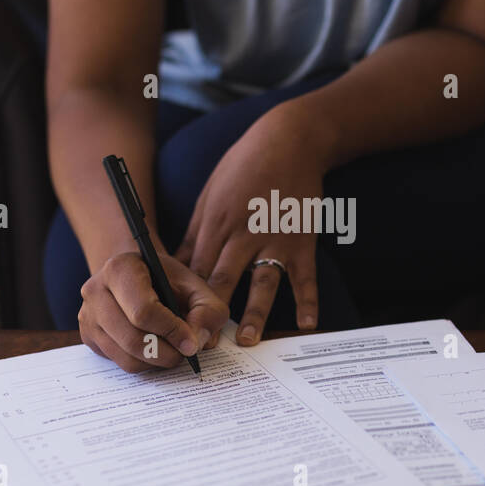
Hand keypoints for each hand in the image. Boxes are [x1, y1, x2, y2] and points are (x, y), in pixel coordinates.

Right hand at [78, 250, 227, 371]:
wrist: (139, 276)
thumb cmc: (167, 281)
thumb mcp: (196, 287)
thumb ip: (207, 311)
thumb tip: (196, 342)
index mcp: (120, 268)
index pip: (143, 311)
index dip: (171, 331)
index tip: (192, 342)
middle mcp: (95, 291)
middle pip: (132, 339)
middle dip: (166, 352)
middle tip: (185, 352)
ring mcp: (88, 315)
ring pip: (125, 358)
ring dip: (156, 362)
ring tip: (173, 350)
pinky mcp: (88, 336)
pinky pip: (119, 363)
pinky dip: (143, 363)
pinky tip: (154, 347)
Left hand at [175, 109, 326, 344]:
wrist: (290, 140)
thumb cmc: (244, 166)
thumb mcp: (211, 194)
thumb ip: (196, 233)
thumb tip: (178, 268)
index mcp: (216, 224)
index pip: (196, 270)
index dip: (184, 300)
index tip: (175, 327)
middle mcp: (243, 234)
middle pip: (223, 280)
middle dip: (210, 314)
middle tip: (201, 346)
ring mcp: (275, 239)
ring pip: (262, 281)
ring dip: (254, 313)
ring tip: (246, 341)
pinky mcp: (302, 240)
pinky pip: (305, 275)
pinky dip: (309, 300)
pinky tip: (308, 324)